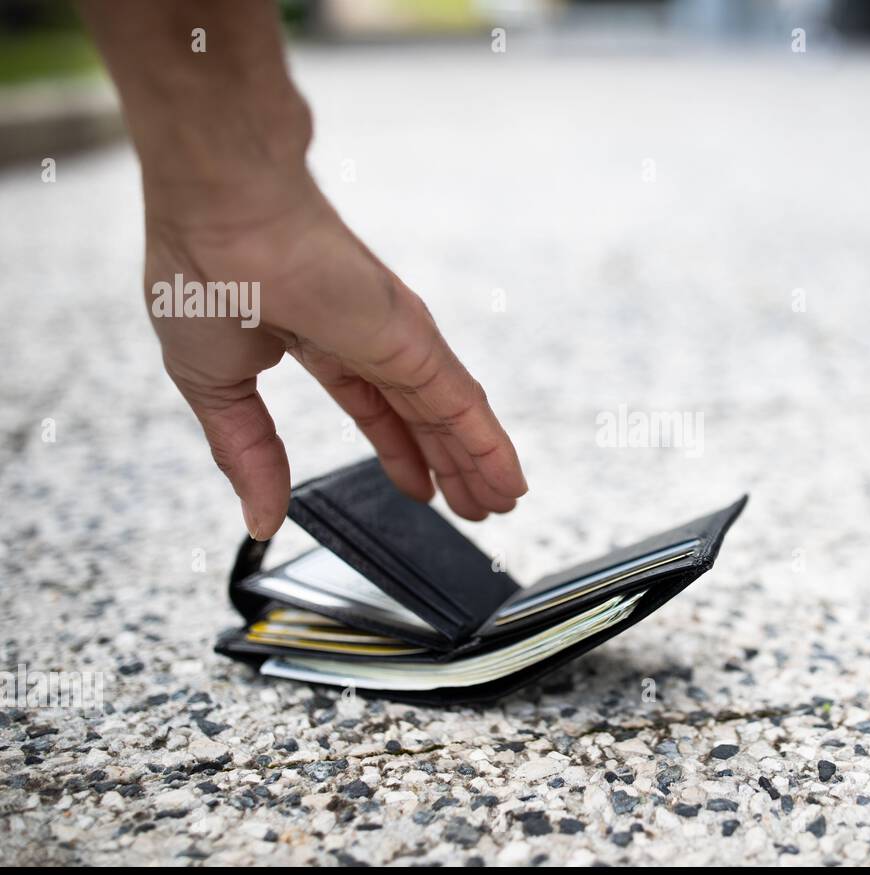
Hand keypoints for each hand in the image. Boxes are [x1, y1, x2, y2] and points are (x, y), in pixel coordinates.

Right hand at [145, 171, 526, 536]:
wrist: (223, 204)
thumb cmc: (203, 269)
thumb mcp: (214, 386)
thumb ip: (247, 454)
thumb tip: (260, 519)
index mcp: (316, 342)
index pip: (372, 407)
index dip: (397, 449)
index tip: (419, 486)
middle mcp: (367, 341)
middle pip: (421, 416)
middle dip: (449, 464)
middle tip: (478, 503)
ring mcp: (397, 339)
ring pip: (450, 416)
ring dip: (479, 462)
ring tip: (503, 500)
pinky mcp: (416, 341)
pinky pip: (463, 404)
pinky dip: (489, 445)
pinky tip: (508, 478)